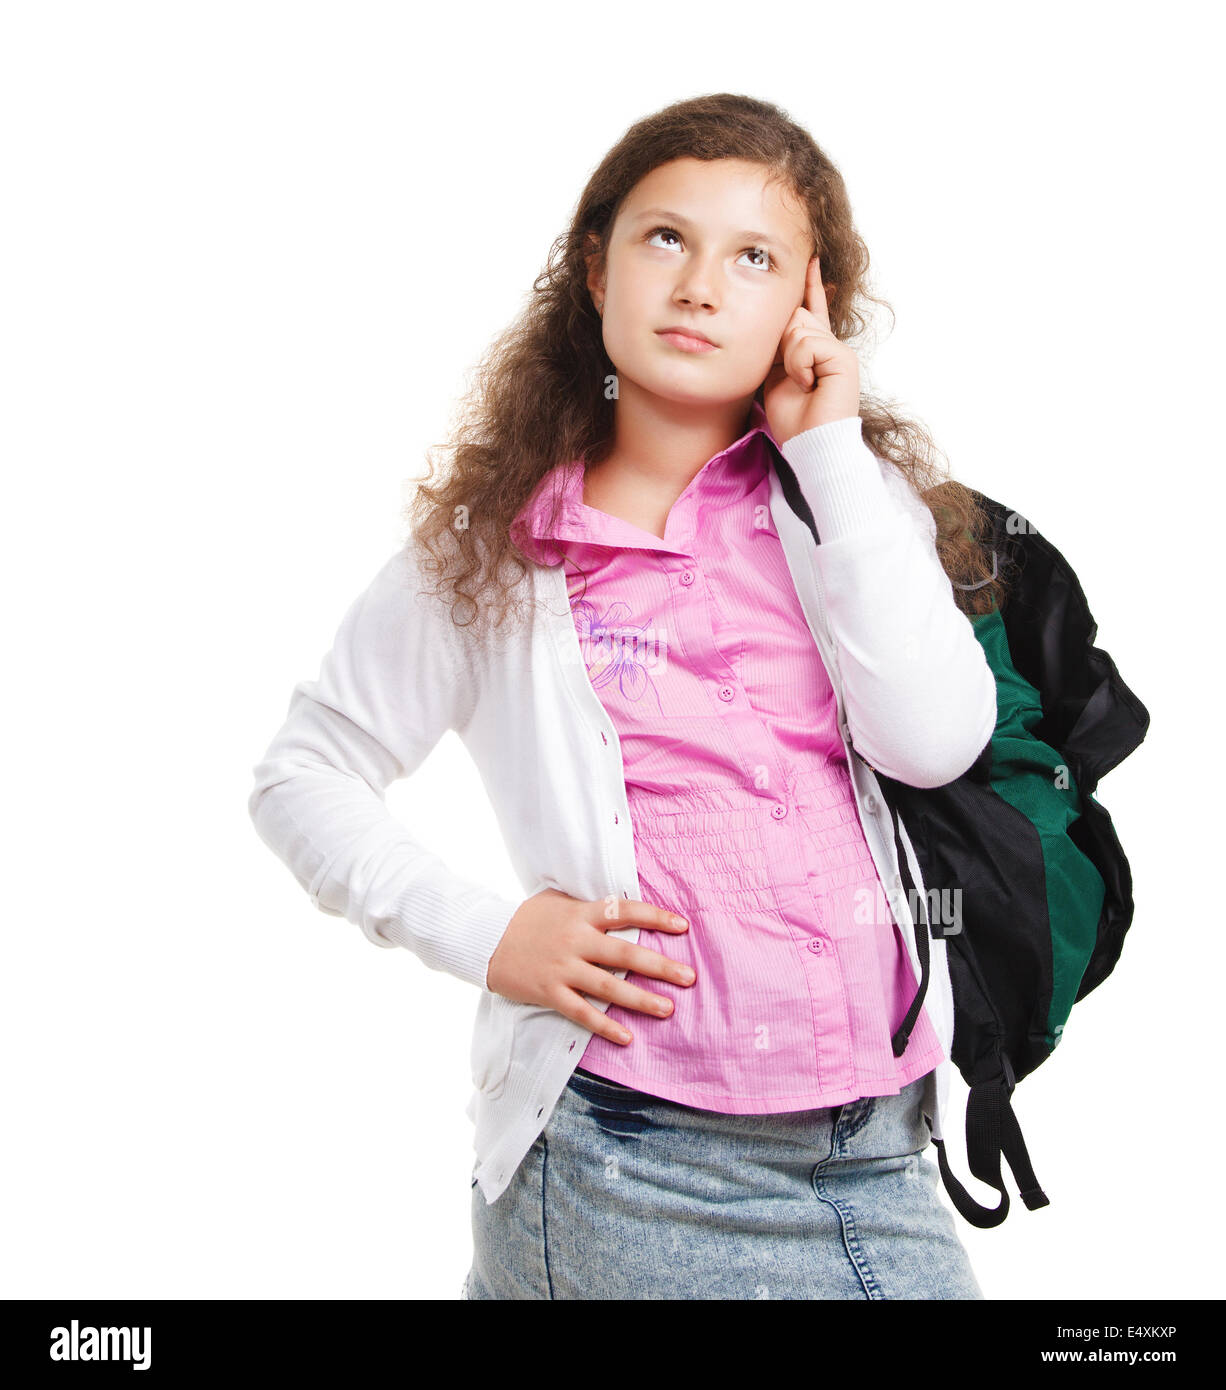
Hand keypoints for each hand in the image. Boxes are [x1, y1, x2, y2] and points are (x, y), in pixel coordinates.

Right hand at [485, 889, 695, 1044]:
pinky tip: (627, 1037)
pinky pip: (581, 1012)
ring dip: (640, 999)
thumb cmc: (527, 919)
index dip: (655, 917)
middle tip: (688, 977)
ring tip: (667, 1008)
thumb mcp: (558, 901)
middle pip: (624, 954)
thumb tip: (624, 908)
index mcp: (581, 914)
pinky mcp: (549, 992)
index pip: (625, 911)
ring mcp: (562, 968)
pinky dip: (604, 1026)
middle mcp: (575, 940)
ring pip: (608, 986)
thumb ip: (589, 905)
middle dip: (660, 966)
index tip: (682, 926)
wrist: (485, 939)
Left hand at [762, 254, 860, 443]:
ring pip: (797, 328)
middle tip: (794, 378)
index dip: (811, 286)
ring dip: (791, 359)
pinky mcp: (843, 358)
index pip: (812, 310)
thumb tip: (783, 320)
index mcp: (814, 351)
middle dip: (783, 345)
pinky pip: (806, 344)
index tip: (810, 259)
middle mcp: (830, 346)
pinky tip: (809, 384)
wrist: (811, 444)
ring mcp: (838, 351)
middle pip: (794, 316)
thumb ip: (780, 349)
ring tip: (803, 384)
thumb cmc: (793, 420)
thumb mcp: (777, 376)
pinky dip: (800, 365)